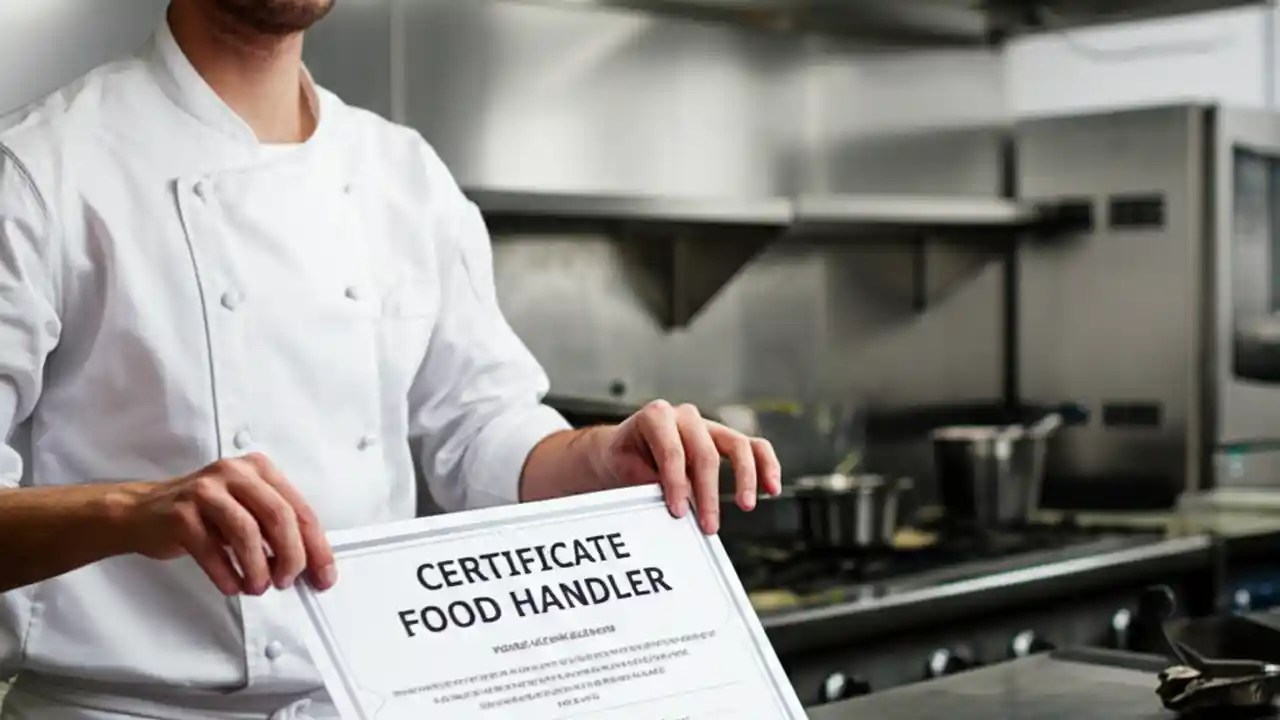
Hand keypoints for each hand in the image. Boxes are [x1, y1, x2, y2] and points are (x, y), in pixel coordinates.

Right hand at [114, 453, 335, 595]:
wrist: (143, 511)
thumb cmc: (206, 514)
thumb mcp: (247, 510)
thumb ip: (278, 530)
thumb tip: (313, 566)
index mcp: (259, 469)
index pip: (299, 509)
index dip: (316, 547)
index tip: (323, 576)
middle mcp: (234, 473)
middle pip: (278, 517)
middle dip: (291, 557)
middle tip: (287, 582)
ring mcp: (205, 492)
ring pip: (247, 532)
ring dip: (258, 568)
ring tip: (258, 587)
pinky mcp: (181, 515)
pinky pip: (212, 551)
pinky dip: (227, 575)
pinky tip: (233, 586)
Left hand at [600, 400, 781, 533]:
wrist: (621, 451)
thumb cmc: (623, 459)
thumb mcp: (625, 472)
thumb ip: (648, 485)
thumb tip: (676, 507)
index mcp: (656, 416)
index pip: (672, 450)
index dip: (676, 482)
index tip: (679, 511)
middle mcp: (685, 416)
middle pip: (705, 453)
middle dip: (708, 492)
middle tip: (708, 524)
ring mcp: (708, 426)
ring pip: (737, 445)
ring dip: (745, 478)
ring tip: (746, 505)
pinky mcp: (724, 439)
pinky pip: (754, 446)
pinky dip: (766, 465)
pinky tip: (771, 487)